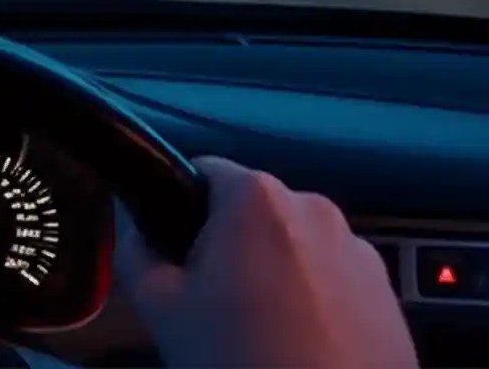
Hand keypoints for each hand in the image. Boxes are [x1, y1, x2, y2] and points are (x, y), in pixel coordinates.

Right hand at [115, 156, 416, 368]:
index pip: (200, 170)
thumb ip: (135, 253)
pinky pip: (330, 273)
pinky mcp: (386, 286)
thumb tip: (138, 232)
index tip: (175, 255)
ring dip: (271, 268)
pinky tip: (297, 338)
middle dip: (227, 243)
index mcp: (255, 196)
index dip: (177, 209)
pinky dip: (311, 294)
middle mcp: (313, 205)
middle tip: (210, 299)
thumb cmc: (240, 357)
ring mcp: (357, 245)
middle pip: (249, 209)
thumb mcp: (160, 308)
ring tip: (259, 326)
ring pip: (291, 242)